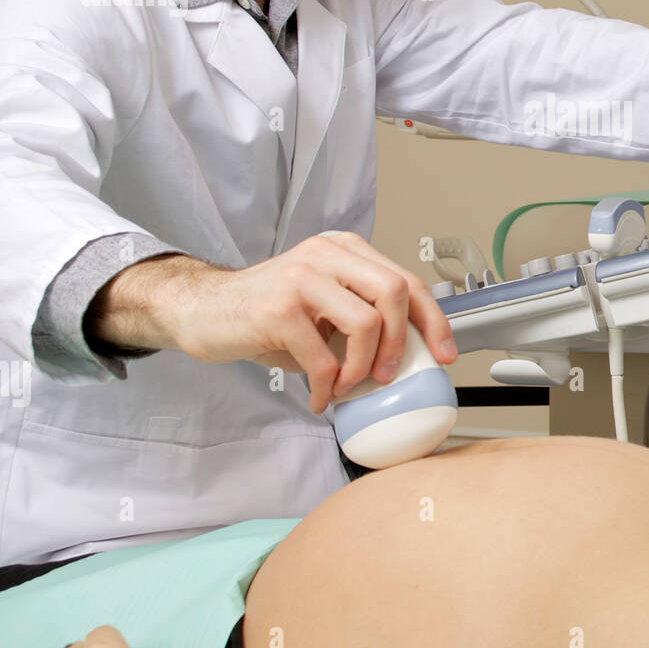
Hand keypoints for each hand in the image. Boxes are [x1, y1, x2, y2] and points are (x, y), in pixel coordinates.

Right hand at [171, 231, 458, 412]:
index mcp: (345, 250)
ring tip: (345, 385)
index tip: (445, 353)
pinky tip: (318, 397)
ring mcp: (302, 277)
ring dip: (362, 368)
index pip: (407, 280)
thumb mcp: (322, 304)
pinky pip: (322, 358)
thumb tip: (404, 356)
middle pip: (394, 292)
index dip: (433, 321)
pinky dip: (326, 387)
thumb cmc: (266, 312)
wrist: (203, 310)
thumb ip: (360, 315)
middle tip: (386, 374)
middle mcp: (327, 254)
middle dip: (401, 343)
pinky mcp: (277, 309)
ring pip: (365, 323)